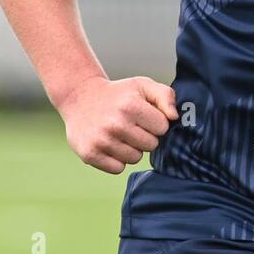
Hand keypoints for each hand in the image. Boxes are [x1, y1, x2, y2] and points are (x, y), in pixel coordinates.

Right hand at [56, 74, 178, 173]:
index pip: (162, 128)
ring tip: (119, 134)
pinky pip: (118, 168)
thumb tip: (174, 118)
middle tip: (131, 126)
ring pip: (134, 158)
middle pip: (150, 145)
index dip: (155, 122)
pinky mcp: (90, 154)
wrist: (80, 97)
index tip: (143, 116)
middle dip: (145, 136)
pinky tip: (109, 144)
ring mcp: (101, 140)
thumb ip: (165, 96)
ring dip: (131, 149)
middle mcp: (115, 124)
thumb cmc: (118, 94)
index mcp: (131, 106)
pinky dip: (116, 160)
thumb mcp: (142, 85)